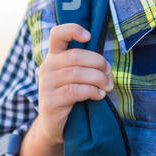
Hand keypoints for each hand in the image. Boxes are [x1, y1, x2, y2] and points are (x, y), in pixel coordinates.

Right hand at [34, 23, 113, 142]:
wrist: (55, 126)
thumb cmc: (71, 98)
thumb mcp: (77, 78)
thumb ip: (87, 67)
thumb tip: (107, 67)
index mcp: (54, 57)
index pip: (57, 34)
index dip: (73, 30)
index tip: (88, 36)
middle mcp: (47, 67)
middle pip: (75, 56)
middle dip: (98, 63)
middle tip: (109, 75)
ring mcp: (46, 84)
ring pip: (76, 73)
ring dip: (98, 78)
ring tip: (107, 87)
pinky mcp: (50, 101)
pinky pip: (75, 91)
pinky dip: (91, 91)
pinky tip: (99, 95)